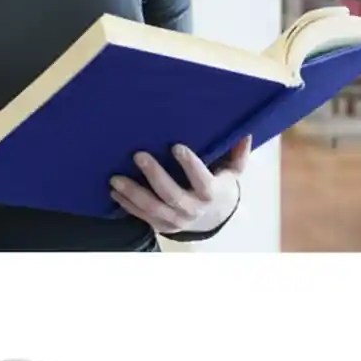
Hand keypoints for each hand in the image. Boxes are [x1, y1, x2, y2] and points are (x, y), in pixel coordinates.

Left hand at [109, 136, 249, 234]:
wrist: (213, 219)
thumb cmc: (219, 187)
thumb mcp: (233, 172)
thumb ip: (238, 155)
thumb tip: (246, 134)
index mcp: (211, 194)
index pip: (202, 180)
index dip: (190, 165)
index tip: (176, 146)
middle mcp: (193, 209)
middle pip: (172, 194)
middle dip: (154, 175)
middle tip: (138, 155)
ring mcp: (176, 220)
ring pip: (153, 208)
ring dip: (133, 193)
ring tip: (115, 178)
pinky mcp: (162, 226)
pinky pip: (143, 217)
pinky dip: (127, 205)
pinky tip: (115, 192)